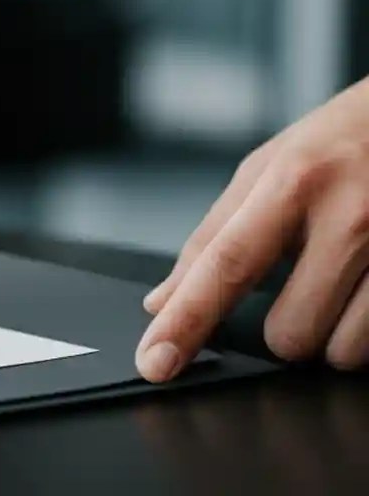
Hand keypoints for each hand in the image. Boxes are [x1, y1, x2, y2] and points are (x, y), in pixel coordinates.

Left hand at [139, 77, 368, 380]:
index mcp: (294, 181)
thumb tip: (163, 301)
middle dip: (286, 326)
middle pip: (289, 332)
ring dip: (336, 333)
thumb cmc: (344, 142)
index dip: (185, 321)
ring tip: (350, 280)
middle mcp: (352, 214)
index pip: (226, 264)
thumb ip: (214, 235)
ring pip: (343, 352)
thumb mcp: (272, 166)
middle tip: (306, 283)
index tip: (155, 363)